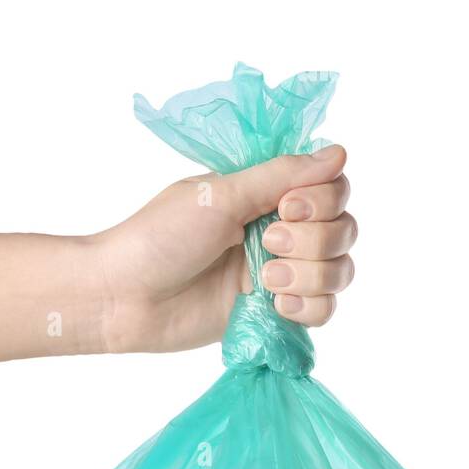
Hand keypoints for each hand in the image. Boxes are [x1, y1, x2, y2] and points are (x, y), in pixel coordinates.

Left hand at [92, 145, 356, 353]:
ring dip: (311, 274)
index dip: (323, 198)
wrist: (125, 296)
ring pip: (339, 271)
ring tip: (263, 279)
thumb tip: (340, 152)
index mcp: (267, 194)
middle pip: (343, 229)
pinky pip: (322, 311)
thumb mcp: (221, 195)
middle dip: (313, 238)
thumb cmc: (159, 238)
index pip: (334, 188)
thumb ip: (281, 175)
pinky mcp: (272, 315)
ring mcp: (279, 275)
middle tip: (265, 244)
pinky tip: (276, 305)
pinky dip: (310, 307)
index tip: (286, 206)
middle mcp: (281, 231)